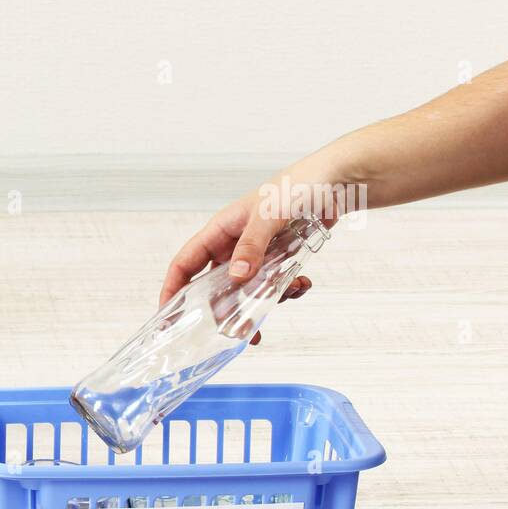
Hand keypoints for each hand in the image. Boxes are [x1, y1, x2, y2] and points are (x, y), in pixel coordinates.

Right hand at [160, 191, 313, 344]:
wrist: (340, 178)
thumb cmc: (298, 184)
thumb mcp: (269, 214)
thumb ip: (251, 246)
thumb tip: (237, 277)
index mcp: (221, 230)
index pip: (185, 263)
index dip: (173, 289)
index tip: (168, 317)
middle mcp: (234, 243)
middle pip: (216, 284)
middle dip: (225, 308)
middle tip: (235, 330)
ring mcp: (258, 251)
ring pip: (248, 287)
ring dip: (262, 301)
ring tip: (279, 304)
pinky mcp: (281, 256)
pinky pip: (275, 282)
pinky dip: (287, 289)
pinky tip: (302, 283)